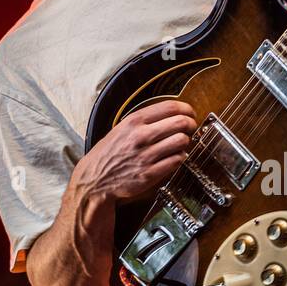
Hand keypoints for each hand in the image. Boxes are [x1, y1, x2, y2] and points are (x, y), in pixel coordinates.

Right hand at [77, 100, 198, 204]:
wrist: (95, 178)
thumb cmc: (110, 151)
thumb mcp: (122, 127)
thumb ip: (145, 120)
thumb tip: (172, 114)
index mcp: (134, 121)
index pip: (170, 107)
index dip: (186, 109)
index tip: (190, 113)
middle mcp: (141, 136)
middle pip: (180, 123)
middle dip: (191, 124)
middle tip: (191, 127)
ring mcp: (146, 156)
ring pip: (182, 141)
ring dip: (186, 141)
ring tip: (181, 143)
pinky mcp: (150, 174)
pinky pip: (176, 161)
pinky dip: (180, 157)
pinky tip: (175, 156)